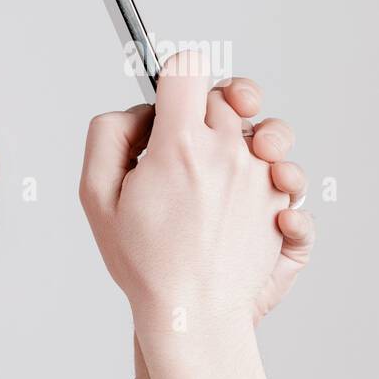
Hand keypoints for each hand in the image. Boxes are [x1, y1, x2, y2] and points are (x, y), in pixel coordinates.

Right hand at [80, 51, 310, 335]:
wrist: (194, 311)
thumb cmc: (144, 262)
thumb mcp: (95, 197)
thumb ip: (106, 136)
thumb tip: (135, 111)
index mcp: (179, 145)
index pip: (189, 67)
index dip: (174, 75)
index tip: (168, 96)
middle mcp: (227, 152)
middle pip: (226, 93)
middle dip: (204, 109)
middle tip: (183, 141)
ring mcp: (261, 175)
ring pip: (261, 126)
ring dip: (242, 137)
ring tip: (220, 167)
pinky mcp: (282, 198)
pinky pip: (283, 165)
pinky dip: (268, 172)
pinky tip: (246, 193)